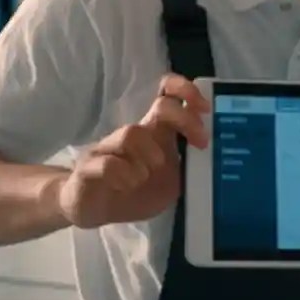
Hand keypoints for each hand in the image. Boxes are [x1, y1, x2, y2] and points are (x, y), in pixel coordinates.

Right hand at [57, 74, 209, 227]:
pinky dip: (123, 173)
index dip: (187, 91)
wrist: (89, 209)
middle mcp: (134, 133)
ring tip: (147, 176)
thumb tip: (211, 163)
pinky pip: (107, 162)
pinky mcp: (88, 167)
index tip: (205, 108)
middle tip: (199, 143)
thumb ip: (186, 172)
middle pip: (161, 107)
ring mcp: (109, 147)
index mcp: (155, 133)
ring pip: (132, 132)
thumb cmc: (132, 192)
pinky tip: (127, 185)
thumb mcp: (169, 185)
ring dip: (149, 153)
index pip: (168, 94)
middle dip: (185, 119)